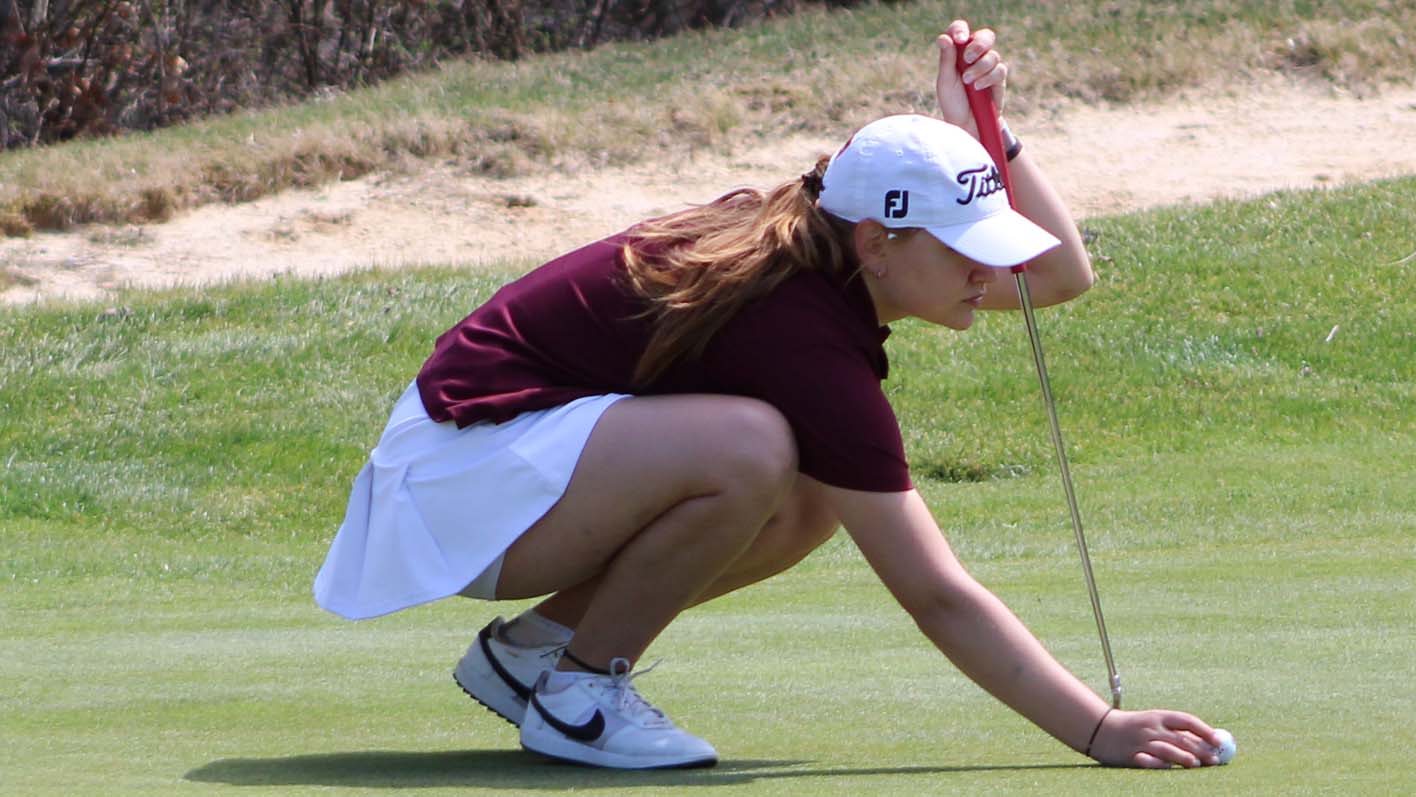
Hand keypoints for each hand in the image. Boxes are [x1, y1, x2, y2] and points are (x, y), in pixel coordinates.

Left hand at [933, 20, 1006, 138]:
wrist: (967, 126)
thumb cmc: (953, 104)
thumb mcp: (946, 82)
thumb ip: (946, 59)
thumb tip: (943, 37)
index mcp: (958, 53)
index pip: (961, 30)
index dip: (960, 29)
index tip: (958, 38)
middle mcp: (975, 57)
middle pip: (985, 36)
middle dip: (978, 44)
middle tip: (967, 58)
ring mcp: (989, 67)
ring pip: (992, 55)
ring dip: (979, 68)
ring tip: (968, 82)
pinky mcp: (999, 80)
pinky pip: (1000, 70)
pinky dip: (988, 78)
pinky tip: (978, 88)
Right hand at [1087, 708, 1227, 767]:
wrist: (1100, 729)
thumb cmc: (1135, 728)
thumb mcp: (1154, 722)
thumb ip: (1177, 731)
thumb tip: (1210, 742)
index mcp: (1159, 716)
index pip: (1186, 721)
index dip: (1205, 730)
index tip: (1220, 741)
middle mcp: (1151, 728)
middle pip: (1179, 738)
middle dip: (1199, 749)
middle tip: (1215, 759)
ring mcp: (1140, 742)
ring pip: (1165, 749)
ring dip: (1181, 756)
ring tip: (1195, 764)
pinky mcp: (1131, 756)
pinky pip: (1146, 761)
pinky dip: (1156, 764)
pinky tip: (1166, 767)